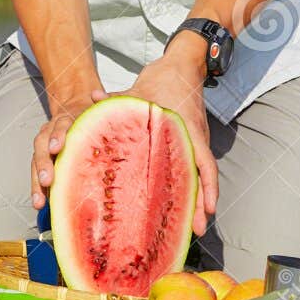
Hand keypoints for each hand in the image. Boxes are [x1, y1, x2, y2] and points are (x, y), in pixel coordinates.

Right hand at [32, 96, 92, 210]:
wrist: (76, 106)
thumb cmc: (92, 112)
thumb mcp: (100, 105)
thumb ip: (103, 101)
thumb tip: (99, 95)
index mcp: (68, 118)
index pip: (62, 125)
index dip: (58, 136)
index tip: (57, 148)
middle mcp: (51, 130)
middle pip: (43, 145)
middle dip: (44, 164)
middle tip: (47, 181)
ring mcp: (44, 143)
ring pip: (36, 160)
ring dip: (36, 181)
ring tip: (38, 201)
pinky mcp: (44, 157)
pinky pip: (37, 172)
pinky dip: (37, 188)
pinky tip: (40, 204)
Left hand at [123, 37, 219, 235]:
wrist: (181, 68)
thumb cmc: (160, 81)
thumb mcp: (137, 89)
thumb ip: (115, 97)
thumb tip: (93, 96)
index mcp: (185, 129)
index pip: (201, 161)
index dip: (206, 186)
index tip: (206, 208)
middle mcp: (195, 139)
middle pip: (203, 176)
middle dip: (202, 203)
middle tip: (197, 231)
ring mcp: (196, 143)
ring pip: (200, 176)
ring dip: (197, 201)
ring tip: (191, 229)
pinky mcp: (191, 145)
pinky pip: (193, 170)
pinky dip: (190, 187)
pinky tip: (181, 206)